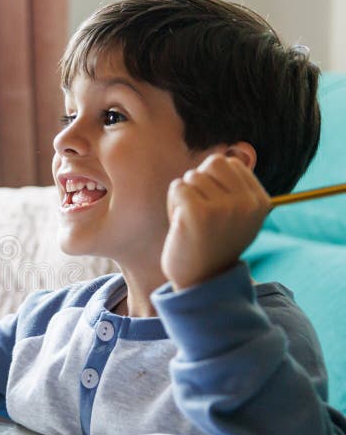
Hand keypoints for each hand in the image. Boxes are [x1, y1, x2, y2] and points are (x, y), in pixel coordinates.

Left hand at [161, 154, 270, 290]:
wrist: (201, 282)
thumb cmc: (212, 245)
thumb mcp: (237, 216)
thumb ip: (237, 188)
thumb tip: (233, 152)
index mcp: (260, 200)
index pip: (229, 163)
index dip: (213, 182)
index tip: (215, 211)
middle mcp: (246, 202)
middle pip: (211, 163)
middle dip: (199, 184)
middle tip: (199, 215)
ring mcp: (224, 206)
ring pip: (191, 176)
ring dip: (184, 198)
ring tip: (192, 224)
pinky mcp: (198, 212)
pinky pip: (177, 187)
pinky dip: (173, 204)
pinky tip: (181, 225)